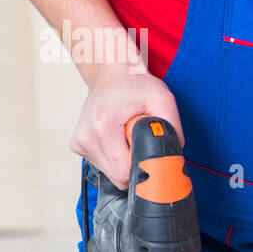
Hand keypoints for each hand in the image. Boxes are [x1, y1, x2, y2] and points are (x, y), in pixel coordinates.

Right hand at [71, 69, 183, 188]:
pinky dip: (116, 157)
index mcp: (103, 126)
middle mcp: (86, 136)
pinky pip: (104, 166)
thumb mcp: (164, 101)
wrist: (112, 74)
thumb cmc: (135, 85)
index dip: (144, 169)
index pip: (124, 172)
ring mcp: (80, 142)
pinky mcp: (78, 145)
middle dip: (136, 165)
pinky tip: (119, 138)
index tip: (153, 160)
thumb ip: (172, 131)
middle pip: (118, 177)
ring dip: (126, 161)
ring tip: (130, 137)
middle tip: (143, 143)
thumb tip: (173, 159)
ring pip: (111, 174)